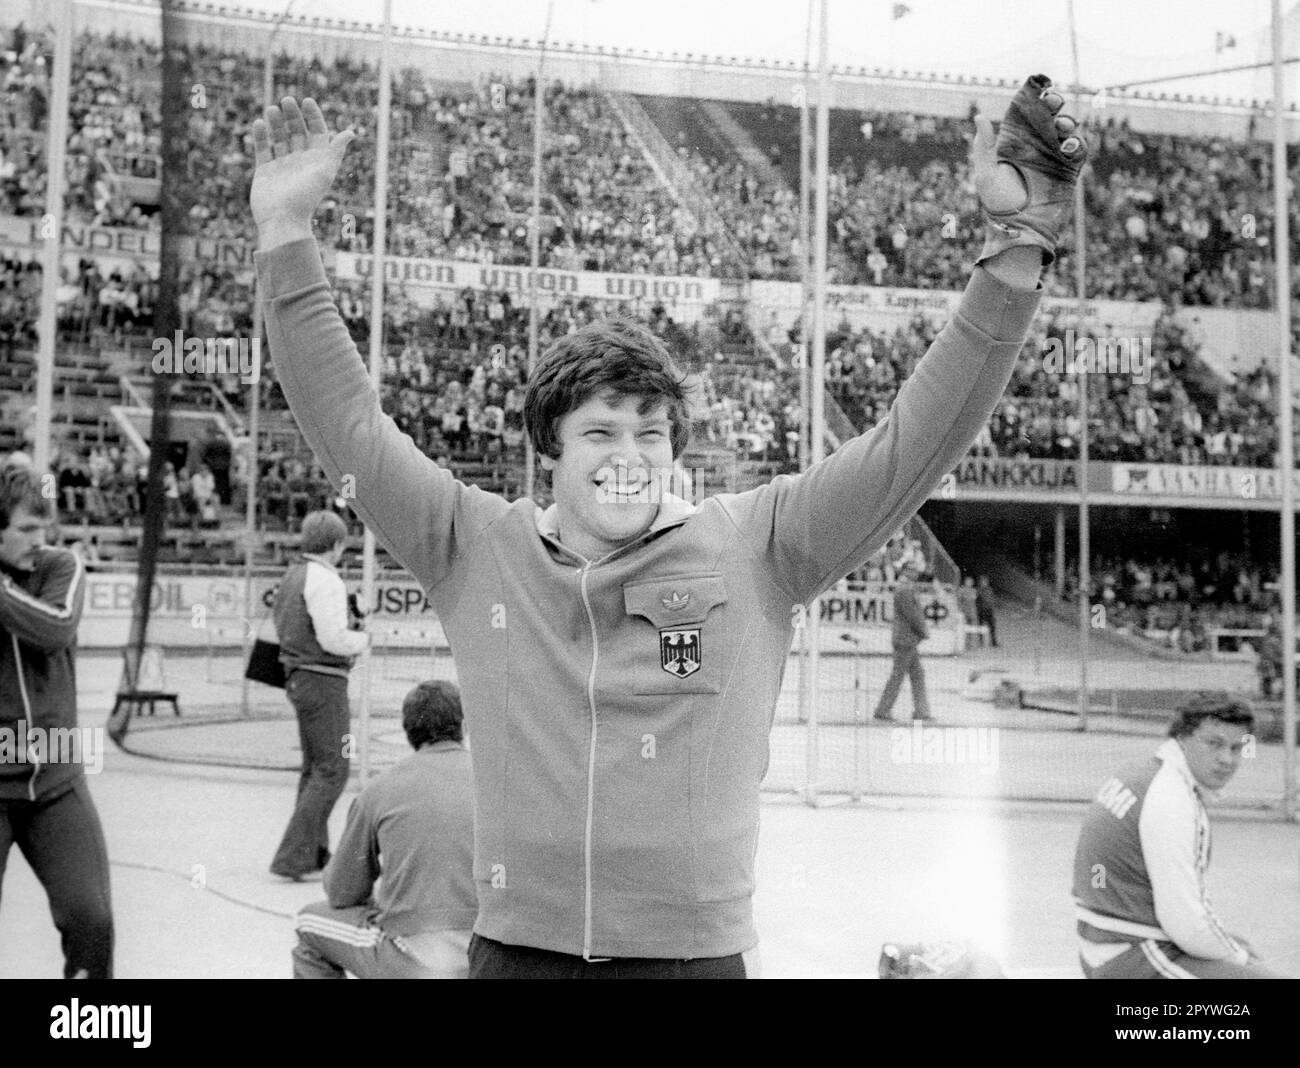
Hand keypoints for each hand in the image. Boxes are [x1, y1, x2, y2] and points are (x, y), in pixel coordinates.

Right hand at [250, 97, 355, 248]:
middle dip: (293, 116)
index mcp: (317, 161)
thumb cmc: (305, 197)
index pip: (318, 132)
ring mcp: (282, 166)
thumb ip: (335, 151)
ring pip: (280, 138)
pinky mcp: (265, 171)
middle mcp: (301, 162)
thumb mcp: (324, 172)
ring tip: (272, 109)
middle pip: (298, 132)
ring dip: (276, 122)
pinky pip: (263, 149)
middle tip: (286, 101)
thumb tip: (351, 132)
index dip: (314, 116)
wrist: (283, 220)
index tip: (306, 101)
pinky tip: (259, 123)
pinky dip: (261, 136)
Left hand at [971, 74, 1087, 267]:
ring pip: (1066, 128)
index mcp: (1015, 143)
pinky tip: (1067, 147)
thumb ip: (984, 147)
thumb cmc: (998, 205)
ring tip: (1061, 127)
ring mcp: (1053, 156)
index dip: (1034, 96)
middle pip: (1050, 115)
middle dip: (1054, 103)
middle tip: (1053, 102)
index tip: (1040, 83)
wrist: (1020, 230)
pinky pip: (1078, 149)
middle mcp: (1035, 146)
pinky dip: (1076, 143)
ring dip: (1067, 121)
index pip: (1026, 113)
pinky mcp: (1069, 170)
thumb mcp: (986, 175)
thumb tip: (979, 117)